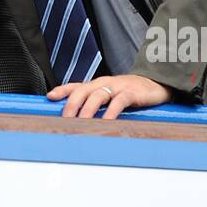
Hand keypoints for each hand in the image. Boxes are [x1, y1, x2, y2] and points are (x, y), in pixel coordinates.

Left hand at [47, 73, 172, 119]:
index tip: (49, 97)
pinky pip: (119, 102)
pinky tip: (107, 122)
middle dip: (71, 105)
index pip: (76, 86)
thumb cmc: (130, 92)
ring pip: (97, 96)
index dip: (62, 90)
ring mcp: (118, 87)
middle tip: (64, 120)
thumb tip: (80, 120)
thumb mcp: (111, 95)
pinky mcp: (132, 93)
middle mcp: (104, 83)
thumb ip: (96, 104)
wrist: (157, 83)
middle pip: (82, 91)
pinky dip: (112, 112)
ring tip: (81, 123)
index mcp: (97, 84)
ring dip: (87, 110)